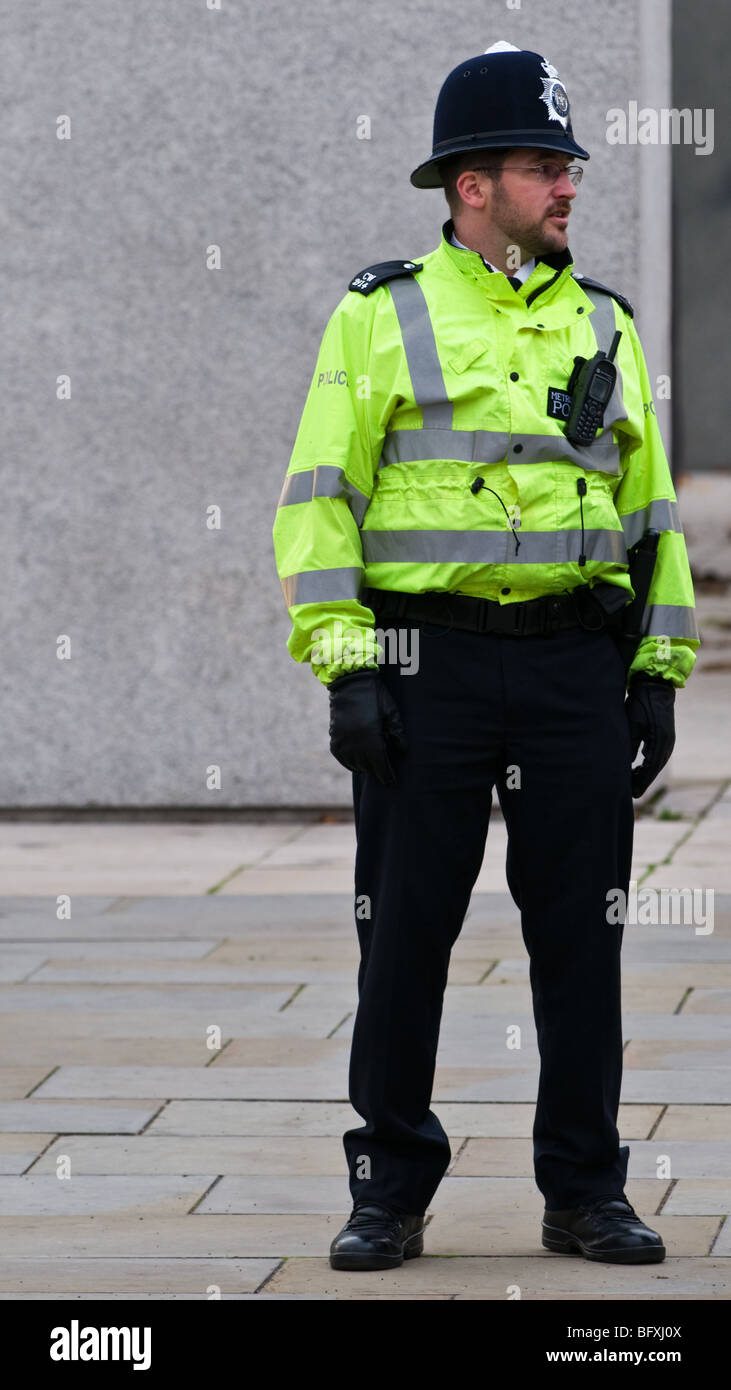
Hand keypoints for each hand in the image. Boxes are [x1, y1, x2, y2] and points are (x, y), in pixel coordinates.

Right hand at [327, 669, 406, 785]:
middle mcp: (355, 742)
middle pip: (367, 766)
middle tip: (385, 776)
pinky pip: (341, 756)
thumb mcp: (391, 711)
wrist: (350, 682)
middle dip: (377, 772)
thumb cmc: (375, 695)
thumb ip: (397, 732)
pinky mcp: (334, 736)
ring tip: (372, 770)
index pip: (380, 764)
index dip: (387, 775)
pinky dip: (348, 763)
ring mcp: (343, 740)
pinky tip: (355, 765)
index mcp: (371, 736)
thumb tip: (402, 750)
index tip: (392, 783)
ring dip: (363, 768)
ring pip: (354, 763)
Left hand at [624, 674, 675, 797]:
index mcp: (660, 741)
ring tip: (633, 781)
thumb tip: (627, 764)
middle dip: (643, 780)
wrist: (655, 686)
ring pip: (657, 762)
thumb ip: (630, 744)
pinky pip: (658, 755)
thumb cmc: (641, 703)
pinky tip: (639, 767)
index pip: (650, 768)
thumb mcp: (632, 724)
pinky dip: (649, 763)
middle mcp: (667, 743)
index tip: (632, 793)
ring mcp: (668, 739)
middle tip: (631, 792)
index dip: (641, 782)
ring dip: (646, 772)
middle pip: (655, 768)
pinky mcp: (665, 735)